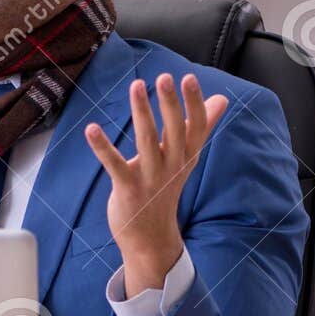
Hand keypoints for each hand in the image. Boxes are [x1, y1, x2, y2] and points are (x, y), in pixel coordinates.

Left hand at [85, 73, 227, 296]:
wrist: (151, 238)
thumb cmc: (165, 190)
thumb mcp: (185, 159)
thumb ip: (201, 127)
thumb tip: (222, 99)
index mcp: (186, 156)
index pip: (196, 127)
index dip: (194, 103)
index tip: (189, 78)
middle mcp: (172, 166)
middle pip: (175, 131)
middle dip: (170, 104)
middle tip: (165, 77)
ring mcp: (150, 178)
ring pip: (147, 141)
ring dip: (141, 112)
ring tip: (136, 85)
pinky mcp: (128, 189)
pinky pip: (115, 164)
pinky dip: (102, 147)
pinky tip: (91, 128)